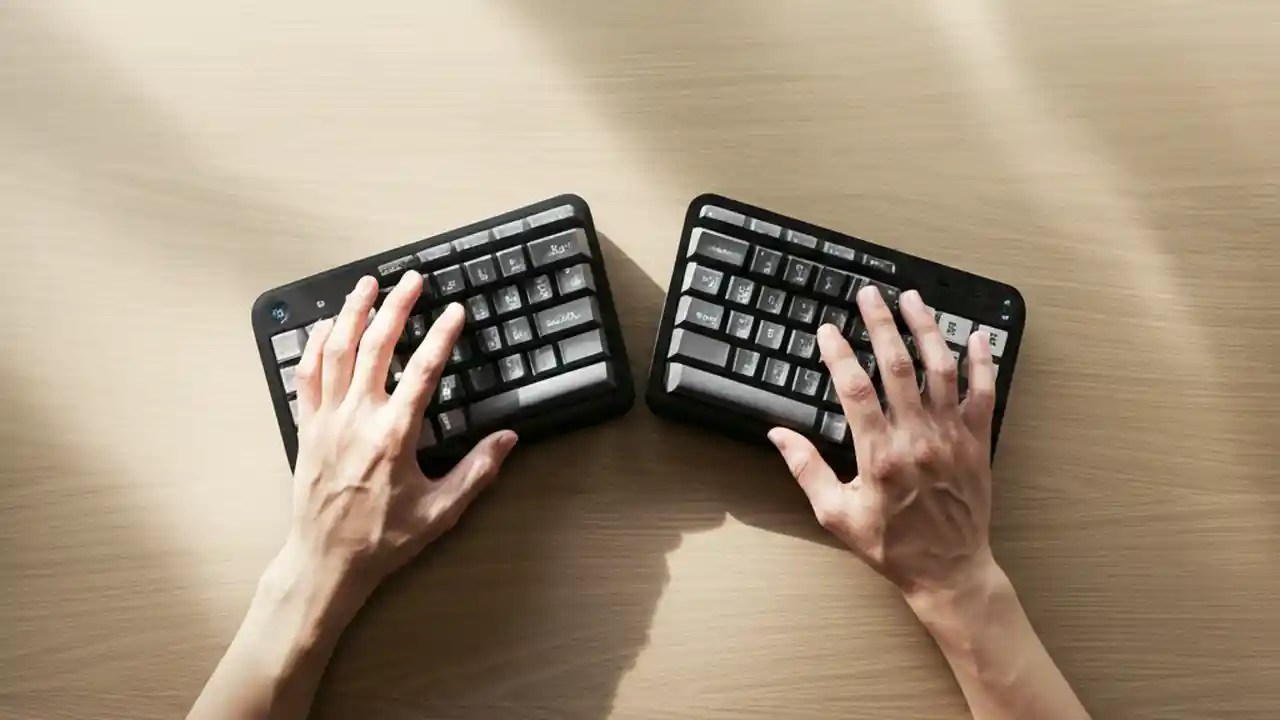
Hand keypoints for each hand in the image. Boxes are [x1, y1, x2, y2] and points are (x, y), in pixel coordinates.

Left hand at [285, 271, 517, 603]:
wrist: (326, 561)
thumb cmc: (384, 539)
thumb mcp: (440, 511)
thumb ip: (476, 472)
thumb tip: (507, 439)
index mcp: (393, 435)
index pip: (422, 371)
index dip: (441, 336)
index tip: (454, 311)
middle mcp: (357, 418)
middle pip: (375, 347)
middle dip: (396, 307)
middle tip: (412, 280)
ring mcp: (327, 419)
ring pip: (336, 351)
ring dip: (352, 312)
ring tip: (368, 284)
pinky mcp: (306, 427)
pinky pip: (306, 375)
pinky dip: (314, 344)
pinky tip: (324, 326)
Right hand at [769, 286, 997, 598]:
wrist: (948, 571)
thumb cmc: (891, 546)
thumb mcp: (835, 515)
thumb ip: (806, 470)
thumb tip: (778, 435)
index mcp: (879, 456)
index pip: (855, 390)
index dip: (839, 355)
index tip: (827, 331)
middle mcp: (917, 439)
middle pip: (898, 366)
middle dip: (881, 324)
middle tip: (869, 295)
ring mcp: (951, 437)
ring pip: (941, 369)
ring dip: (926, 329)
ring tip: (913, 299)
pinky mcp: (977, 442)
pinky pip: (984, 393)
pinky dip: (982, 362)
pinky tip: (974, 335)